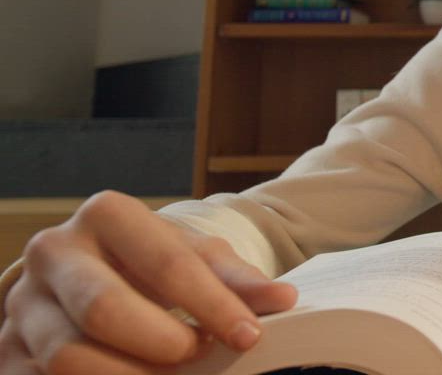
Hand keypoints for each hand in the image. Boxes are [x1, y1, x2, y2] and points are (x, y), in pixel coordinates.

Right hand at [0, 191, 295, 373]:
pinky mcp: (5, 352)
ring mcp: (22, 304)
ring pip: (67, 357)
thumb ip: (236, 280)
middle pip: (103, 310)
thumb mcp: (194, 257)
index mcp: (105, 216)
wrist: (85, 274)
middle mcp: (54, 253)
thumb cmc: (150, 264)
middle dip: (161, 343)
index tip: (248, 337)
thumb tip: (282, 301)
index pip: (165, 263)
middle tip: (196, 357)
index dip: (212, 304)